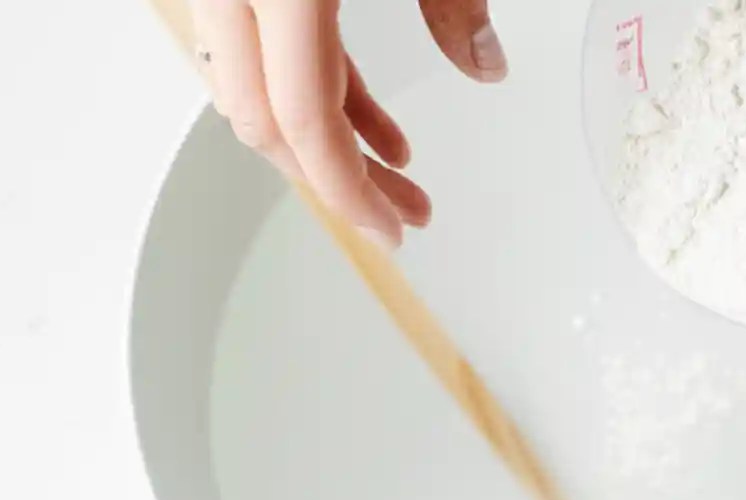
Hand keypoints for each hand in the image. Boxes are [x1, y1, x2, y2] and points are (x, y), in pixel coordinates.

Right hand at [189, 0, 508, 248]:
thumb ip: (454, 3)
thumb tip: (487, 66)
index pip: (300, 117)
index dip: (348, 188)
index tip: (390, 230)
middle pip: (269, 120)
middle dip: (339, 180)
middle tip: (399, 214)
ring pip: (259, 89)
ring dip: (327, 140)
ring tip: (396, 173)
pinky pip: (263, 49)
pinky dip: (311, 88)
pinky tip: (369, 120)